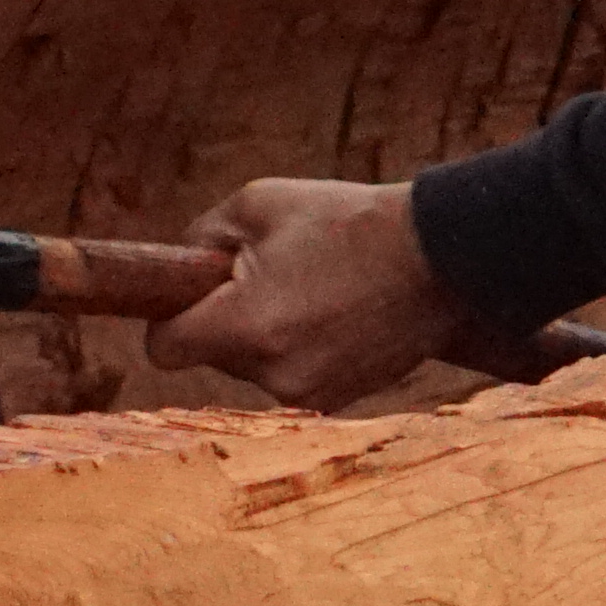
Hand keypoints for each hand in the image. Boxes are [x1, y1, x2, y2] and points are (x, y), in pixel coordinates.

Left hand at [145, 178, 500, 410]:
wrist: (440, 257)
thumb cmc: (346, 222)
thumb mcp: (258, 204)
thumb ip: (201, 236)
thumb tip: (179, 264)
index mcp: (247, 326)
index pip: (164, 348)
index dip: (168, 318)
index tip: (185, 295)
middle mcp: (274, 375)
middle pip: (212, 356)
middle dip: (226, 319)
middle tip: (272, 275)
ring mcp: (310, 395)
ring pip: (254, 368)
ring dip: (266, 336)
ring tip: (313, 291)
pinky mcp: (340, 401)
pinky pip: (293, 377)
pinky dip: (302, 350)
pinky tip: (336, 314)